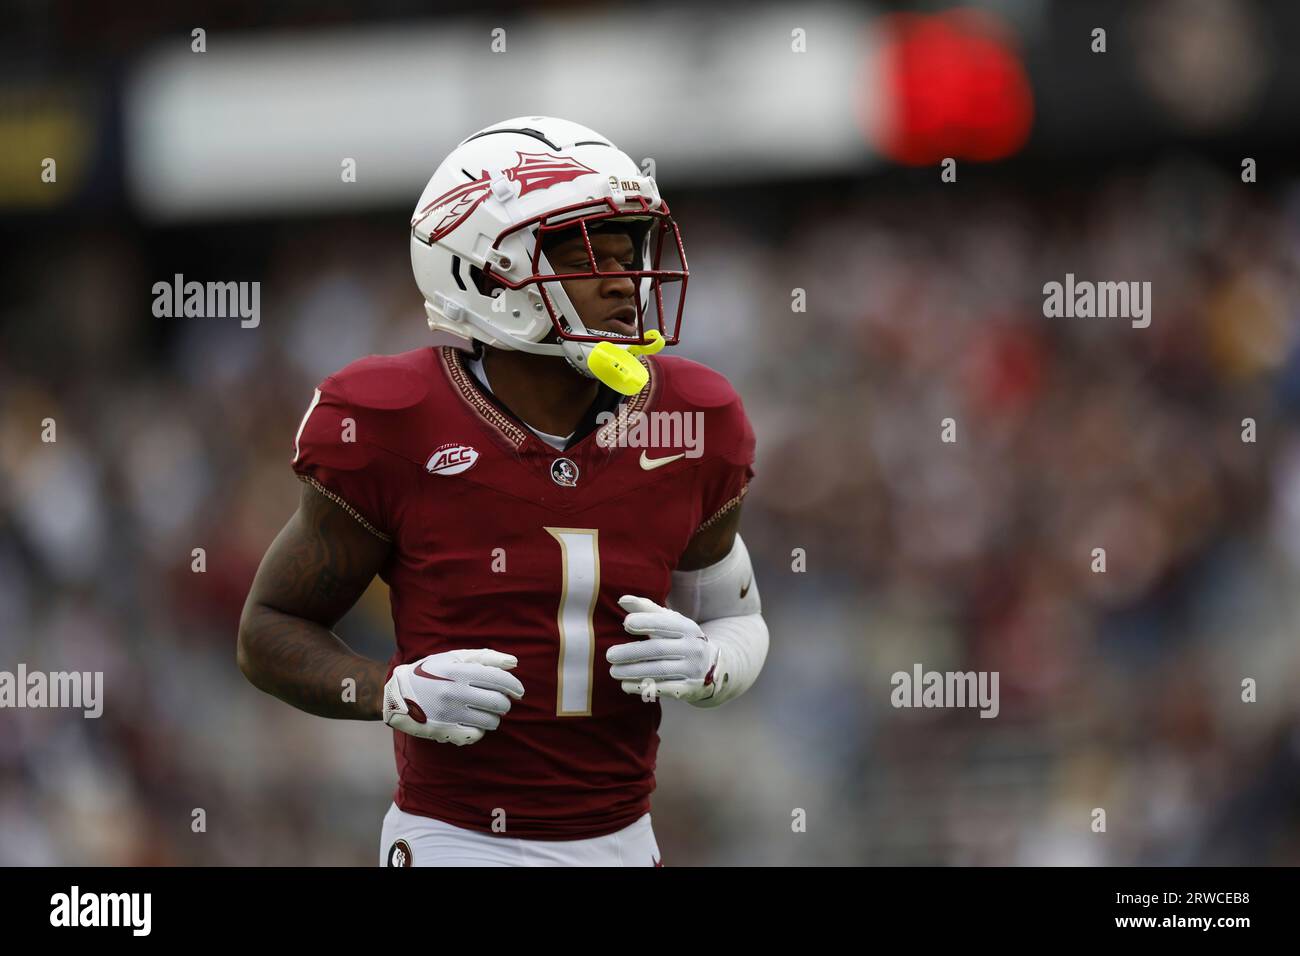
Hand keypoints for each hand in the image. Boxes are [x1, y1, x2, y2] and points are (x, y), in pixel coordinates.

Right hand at [382, 648, 523, 744]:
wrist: (397, 694)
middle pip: (498, 703)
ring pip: (491, 721)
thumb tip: (514, 662)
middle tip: (500, 702)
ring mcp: (450, 714)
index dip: (515, 686)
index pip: (499, 680)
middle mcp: (455, 693)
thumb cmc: (431, 672)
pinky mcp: (445, 731)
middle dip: (505, 703)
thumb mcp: (454, 657)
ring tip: (485, 711)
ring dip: (494, 717)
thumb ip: (486, 657)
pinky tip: (472, 721)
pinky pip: (476, 735)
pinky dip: (480, 729)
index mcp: (458, 672)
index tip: (519, 691)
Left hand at [607, 595, 720, 702]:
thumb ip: (647, 610)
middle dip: (632, 652)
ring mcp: (693, 670)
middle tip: (609, 655)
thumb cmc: (682, 639)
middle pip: (658, 649)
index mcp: (688, 628)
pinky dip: (643, 687)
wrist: (713, 667)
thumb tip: (622, 600)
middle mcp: (693, 648)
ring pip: (660, 670)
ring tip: (613, 671)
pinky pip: (664, 689)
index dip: (646, 622)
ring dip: (633, 671)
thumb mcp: (671, 622)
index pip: (665, 623)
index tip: (625, 623)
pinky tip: (625, 686)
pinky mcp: (690, 689)